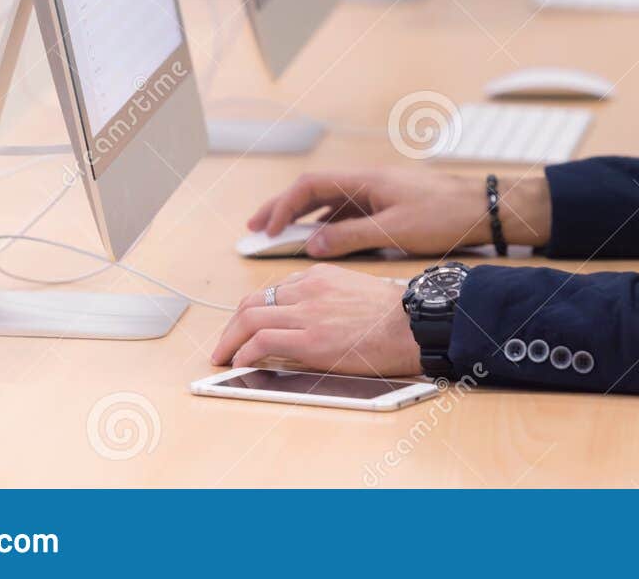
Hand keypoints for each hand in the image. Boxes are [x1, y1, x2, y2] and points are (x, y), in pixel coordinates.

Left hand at [209, 265, 420, 375]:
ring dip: (229, 339)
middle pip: (252, 300)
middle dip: (232, 323)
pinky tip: (240, 362)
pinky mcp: (309, 340)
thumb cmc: (397, 316)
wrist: (414, 325)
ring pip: (248, 318)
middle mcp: (308, 289)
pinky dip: (243, 352)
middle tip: (226, 342)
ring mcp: (306, 313)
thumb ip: (330, 299)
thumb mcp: (357, 292)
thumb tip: (316, 322)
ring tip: (223, 356)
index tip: (248, 325)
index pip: (274, 289)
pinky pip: (260, 341)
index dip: (254, 309)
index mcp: (320, 277)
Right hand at [247, 167, 550, 257]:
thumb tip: (311, 244)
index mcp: (366, 180)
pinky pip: (348, 210)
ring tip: (280, 236)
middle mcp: (369, 180)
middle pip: (314, 190)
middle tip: (255, 228)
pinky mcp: (390, 203)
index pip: (311, 186)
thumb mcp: (394, 231)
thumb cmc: (445, 216)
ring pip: (330, 201)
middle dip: (283, 208)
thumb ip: (350, 236)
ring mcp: (379, 191)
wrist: (485, 209)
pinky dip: (328, 223)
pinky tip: (320, 239)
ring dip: (304, 217)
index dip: (283, 206)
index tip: (265, 229)